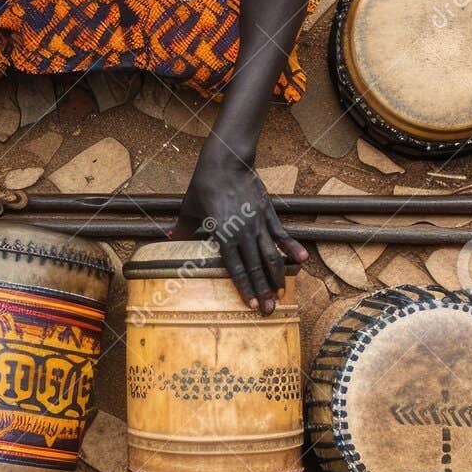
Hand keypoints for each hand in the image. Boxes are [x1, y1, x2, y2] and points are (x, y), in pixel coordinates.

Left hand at [173, 150, 308, 313]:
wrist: (226, 161)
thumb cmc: (204, 184)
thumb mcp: (189, 207)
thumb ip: (183, 227)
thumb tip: (169, 237)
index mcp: (223, 235)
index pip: (236, 268)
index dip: (245, 288)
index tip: (252, 305)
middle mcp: (243, 232)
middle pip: (256, 267)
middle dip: (263, 291)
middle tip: (270, 310)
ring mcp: (258, 223)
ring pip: (271, 255)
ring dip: (277, 276)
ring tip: (282, 293)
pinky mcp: (268, 212)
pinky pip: (281, 233)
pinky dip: (292, 247)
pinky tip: (302, 259)